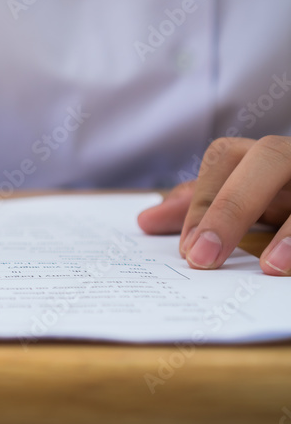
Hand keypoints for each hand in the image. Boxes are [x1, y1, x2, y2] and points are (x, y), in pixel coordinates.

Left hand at [137, 136, 290, 274]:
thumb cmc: (285, 202)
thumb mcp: (249, 204)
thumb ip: (204, 207)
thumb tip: (147, 220)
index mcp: (268, 156)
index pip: (226, 156)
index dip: (204, 200)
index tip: (188, 249)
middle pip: (271, 157)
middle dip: (232, 206)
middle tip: (202, 258)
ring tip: (271, 267)